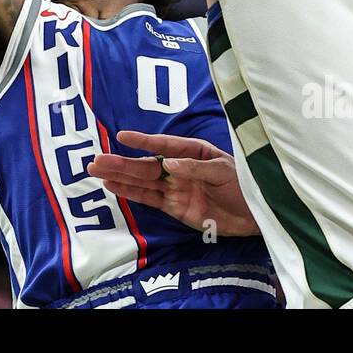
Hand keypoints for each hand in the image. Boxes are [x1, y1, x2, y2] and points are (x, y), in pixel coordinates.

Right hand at [87, 130, 258, 236]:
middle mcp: (179, 168)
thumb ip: (195, 168)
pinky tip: (114, 186)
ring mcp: (175, 188)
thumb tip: (168, 164)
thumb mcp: (223, 171)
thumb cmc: (244, 185)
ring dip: (120, 176)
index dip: (143, 141)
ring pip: (142, 181)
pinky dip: (131, 193)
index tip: (122, 136)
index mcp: (193, 152)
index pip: (164, 145)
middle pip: (146, 165)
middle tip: (96, 160)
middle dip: (121, 162)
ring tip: (96, 171)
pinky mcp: (175, 207)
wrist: (256, 216)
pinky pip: (149, 198)